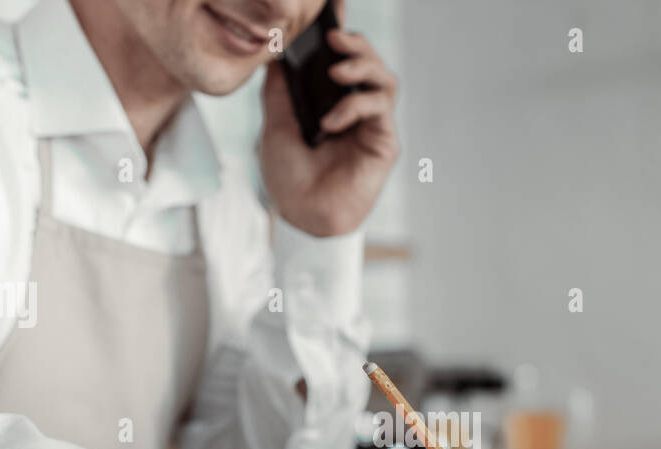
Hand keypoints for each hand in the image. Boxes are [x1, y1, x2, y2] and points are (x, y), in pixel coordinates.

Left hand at [260, 13, 398, 236]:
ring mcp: (372, 126)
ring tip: (337, 71)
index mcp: (332, 101)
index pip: (344, 58)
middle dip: (356, 43)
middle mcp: (356, 109)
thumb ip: (280, 90)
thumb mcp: (275, 124)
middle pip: (370, 61)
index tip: (334, 10)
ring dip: (363, 66)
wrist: (300, 216)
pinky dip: (355, 106)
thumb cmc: (289, 177)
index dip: (343, 33)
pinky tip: (332, 121)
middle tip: (335, 38)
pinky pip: (378, 109)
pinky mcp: (383, 143)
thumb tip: (279, 53)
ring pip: (385, 79)